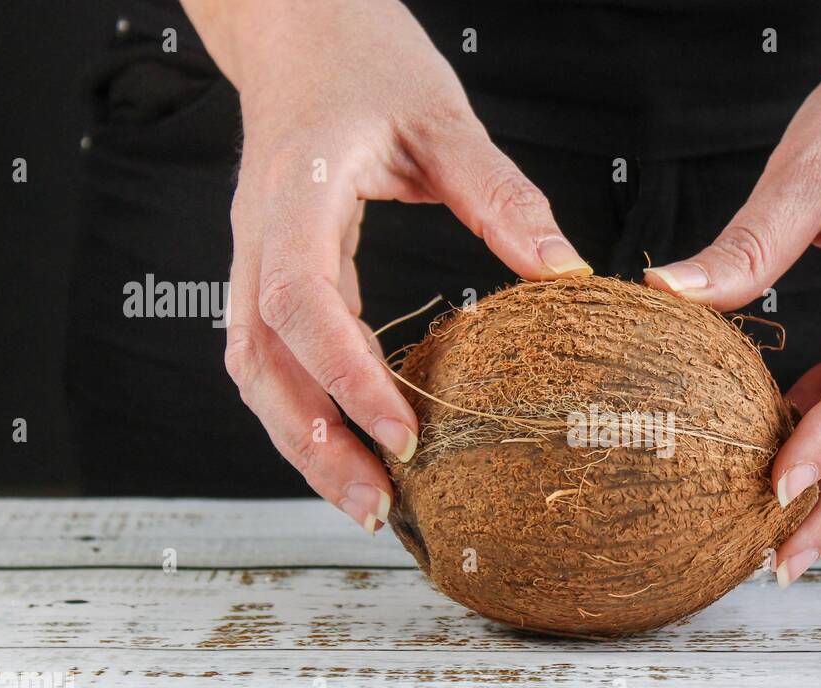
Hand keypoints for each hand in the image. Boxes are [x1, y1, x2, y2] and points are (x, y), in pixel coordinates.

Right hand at [189, 0, 589, 531]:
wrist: (297, 28)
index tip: (402, 432)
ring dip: (301, 440)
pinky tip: (350, 443)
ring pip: (255, 369)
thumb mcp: (442, 118)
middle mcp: (259, 235)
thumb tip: (565, 272)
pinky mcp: (270, 268)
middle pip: (261, 361)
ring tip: (363, 500)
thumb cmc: (365, 59)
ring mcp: (255, 255)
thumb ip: (500, 194)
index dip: (345, 376)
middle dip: (312, 442)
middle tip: (374, 506)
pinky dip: (306, 408)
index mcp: (295, 194)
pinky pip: (272, 353)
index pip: (301, 302)